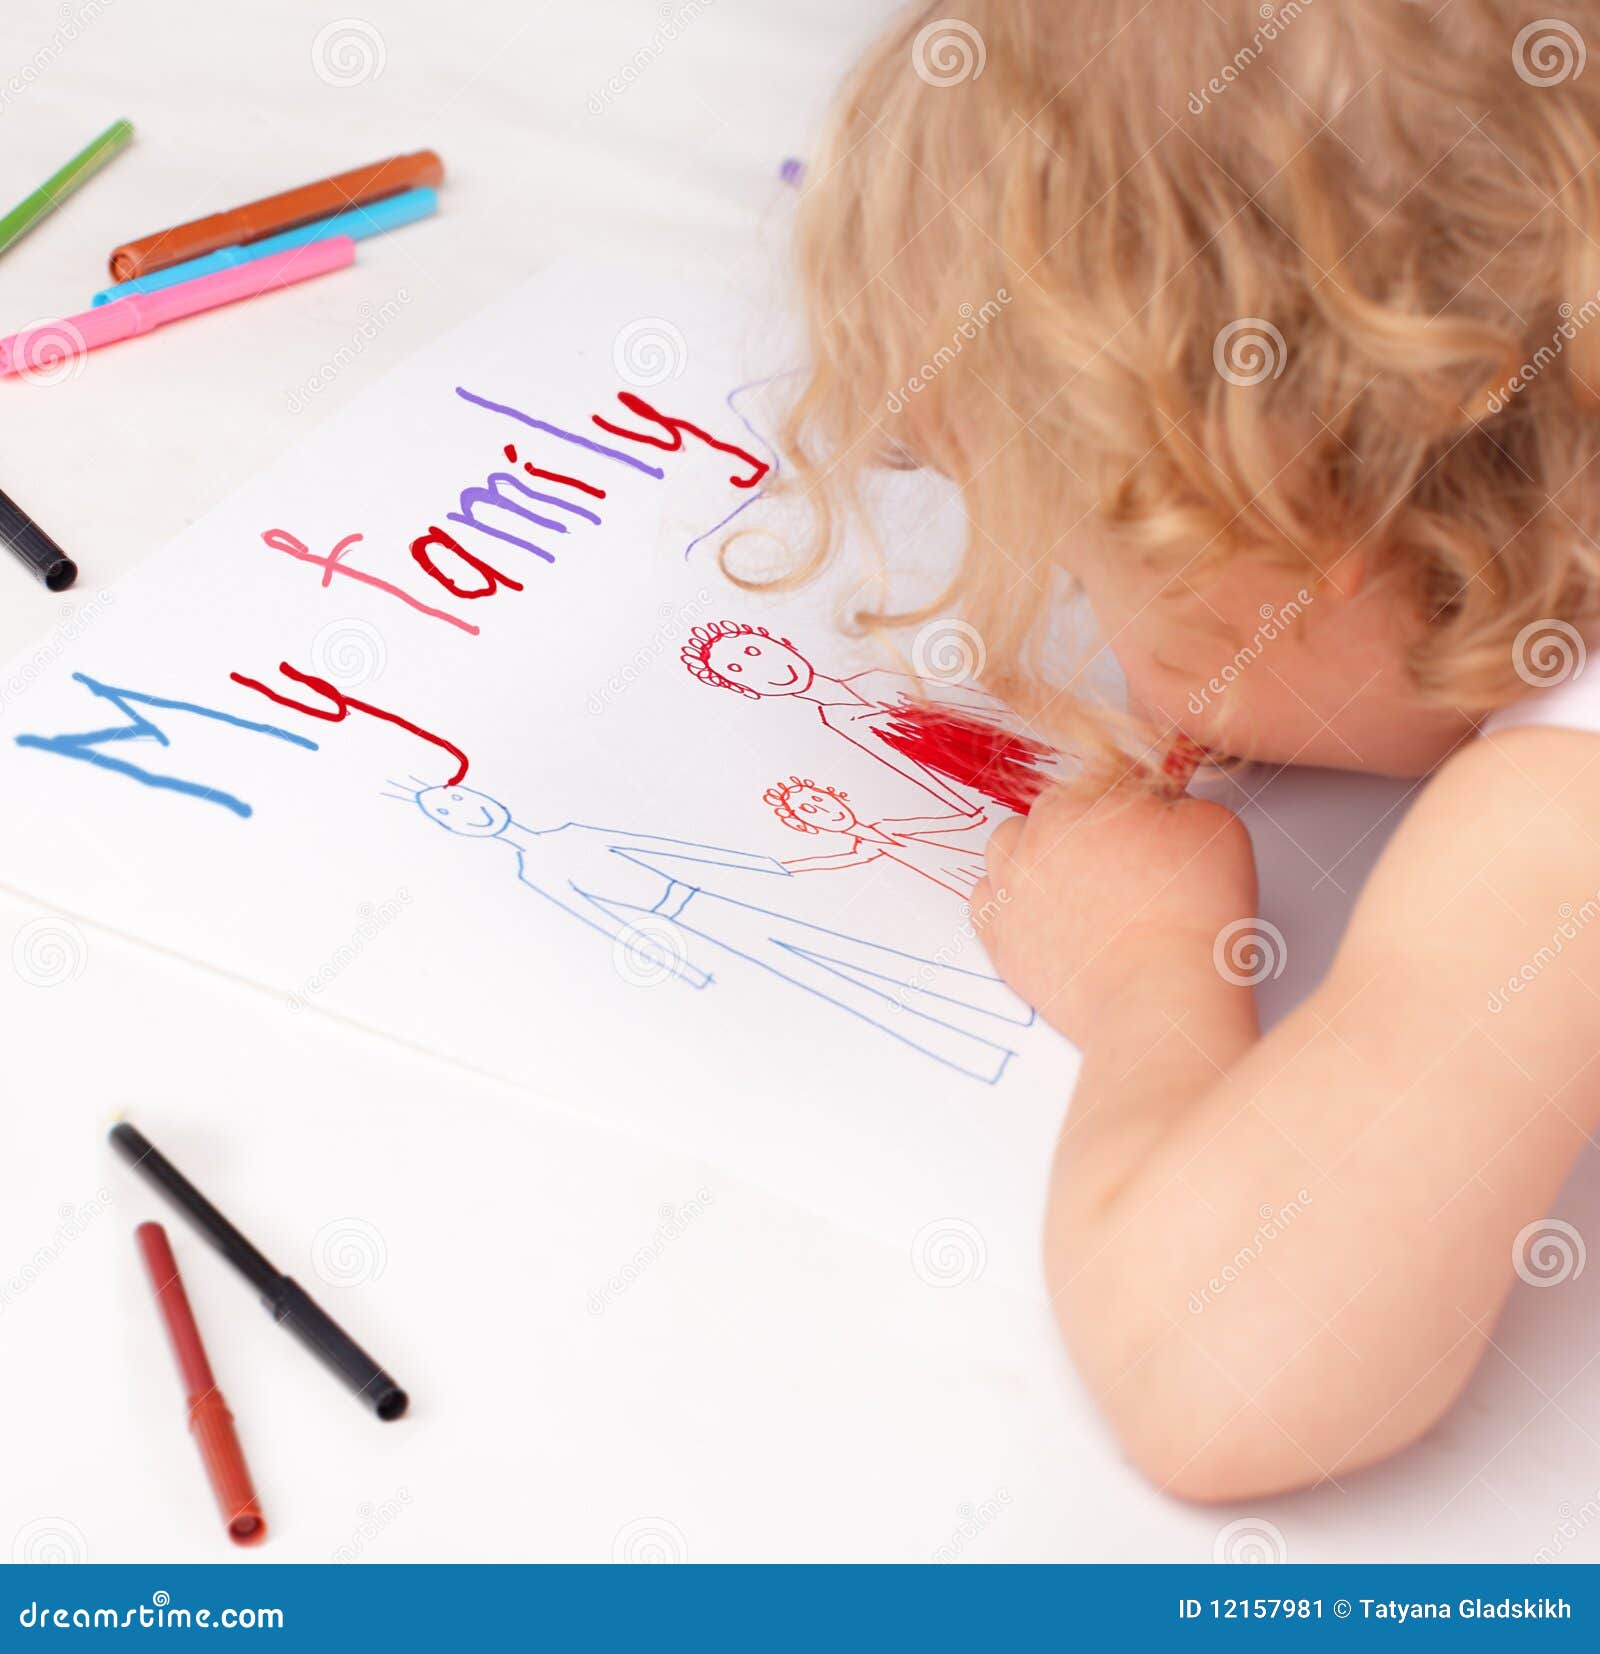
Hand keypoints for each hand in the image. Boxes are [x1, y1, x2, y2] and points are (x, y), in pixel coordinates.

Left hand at [971, 784, 1258, 1042]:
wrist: (1159, 994)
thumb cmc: (1189, 914)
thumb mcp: (1212, 826)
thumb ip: (1177, 801)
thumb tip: (1161, 808)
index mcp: (1079, 805)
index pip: (1096, 783)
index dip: (1125, 804)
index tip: (1145, 827)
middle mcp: (1033, 841)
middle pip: (1048, 814)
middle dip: (1079, 828)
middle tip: (1117, 860)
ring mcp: (1010, 892)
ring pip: (1005, 850)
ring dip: (1032, 855)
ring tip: (1072, 883)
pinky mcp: (1000, 941)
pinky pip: (985, 903)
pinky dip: (1007, 901)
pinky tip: (1040, 912)